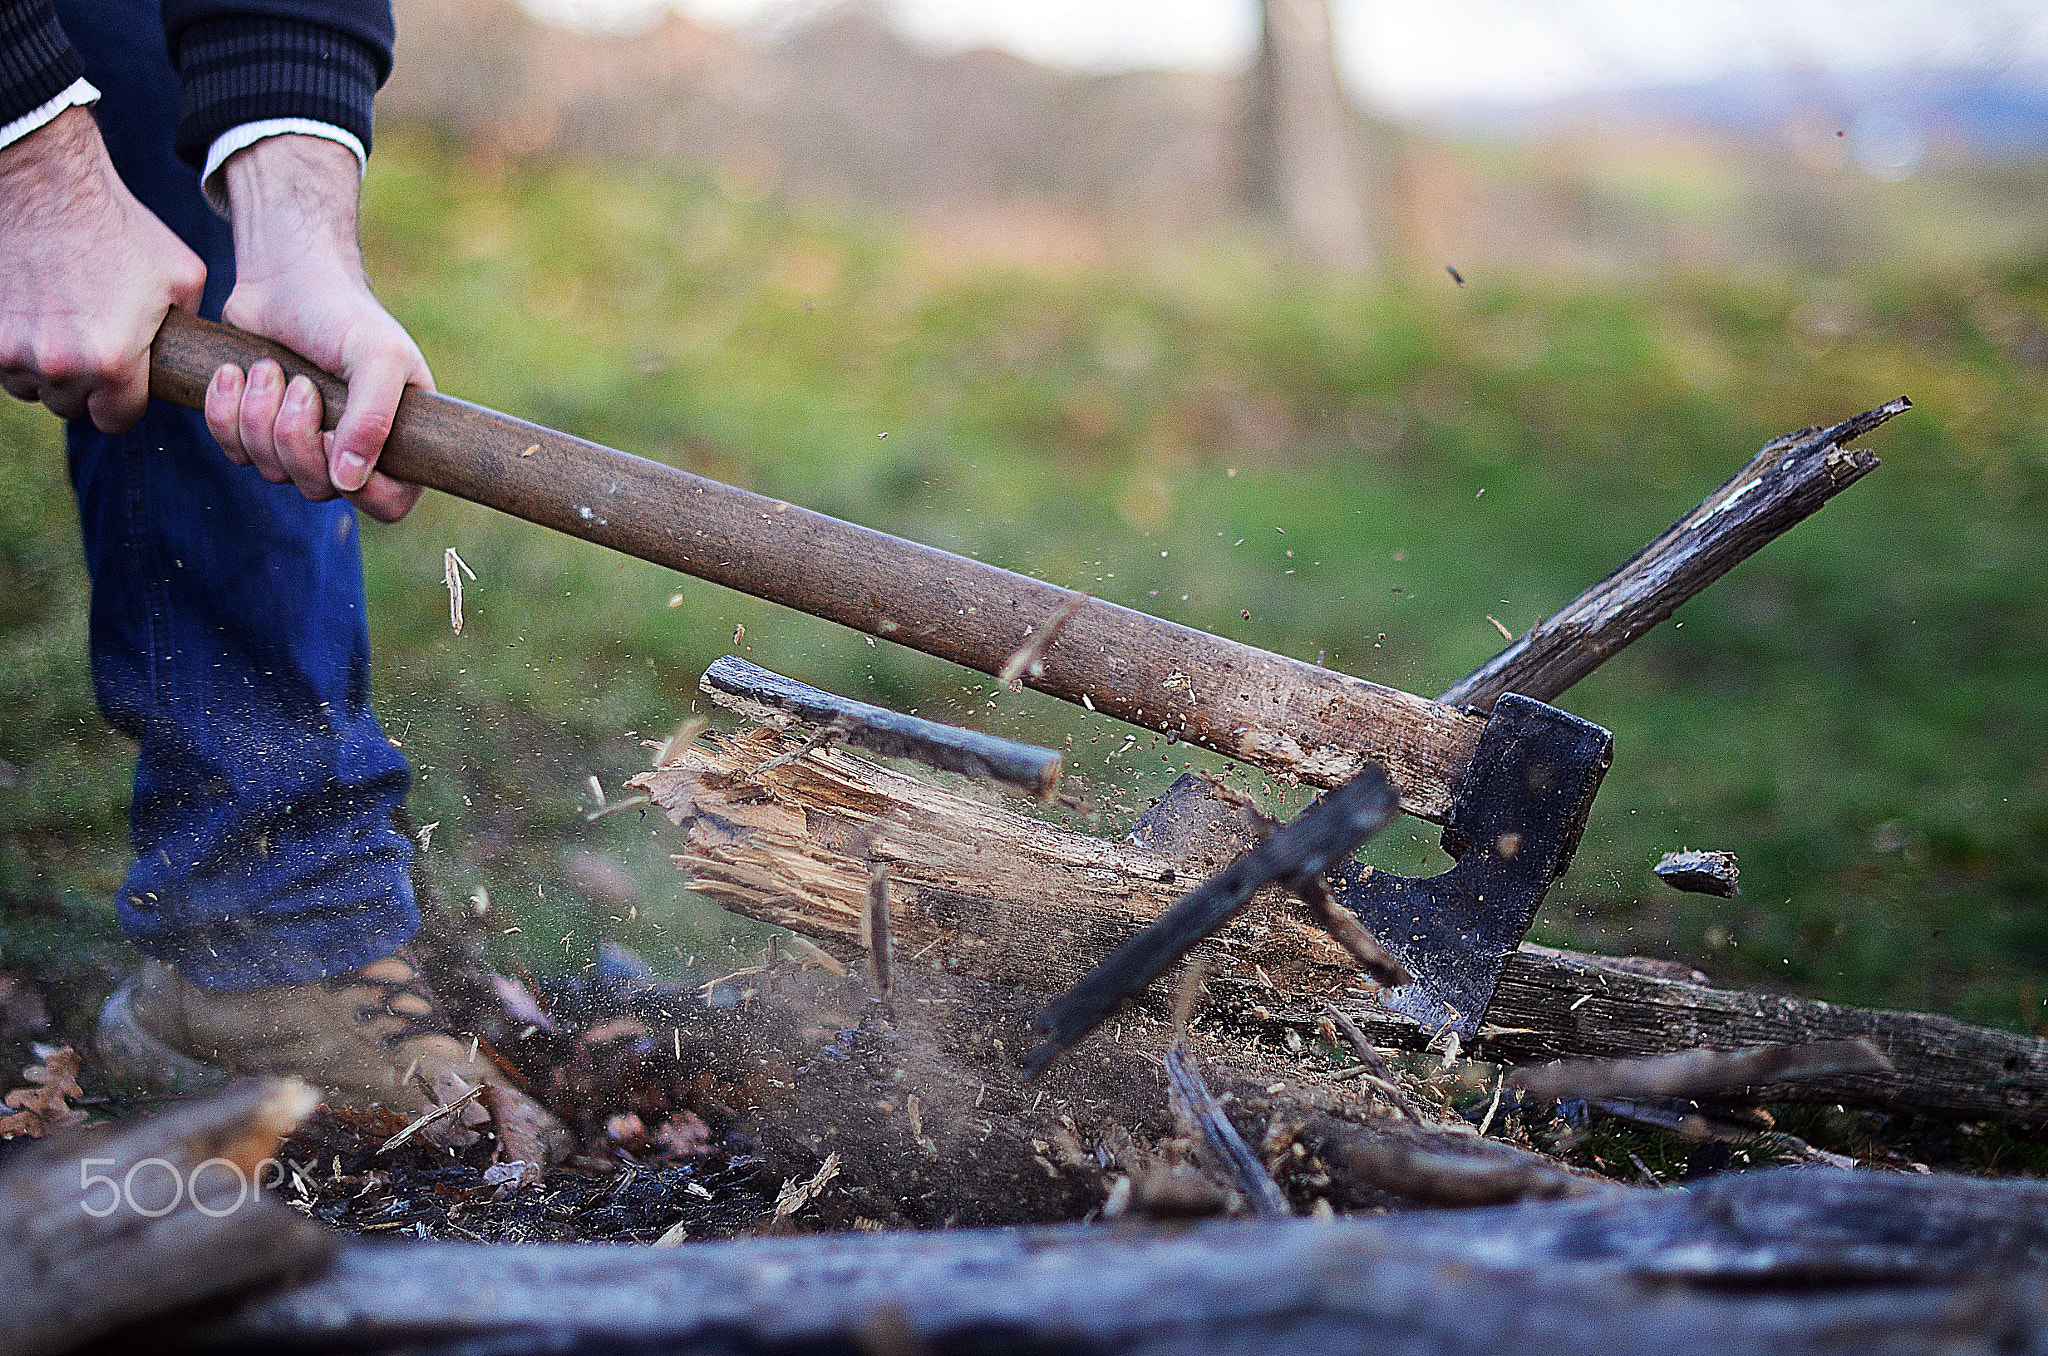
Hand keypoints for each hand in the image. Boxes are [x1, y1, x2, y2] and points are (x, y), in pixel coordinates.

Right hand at [0, 106, 206, 431]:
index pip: (116, 419)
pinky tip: (38, 318)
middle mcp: (60, 366)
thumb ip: (188, 327)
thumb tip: (193, 352)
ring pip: (33, 388)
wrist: (48, 188)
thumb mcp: (183, 278)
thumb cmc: (122, 230)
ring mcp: (15, 351)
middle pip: (72, 406)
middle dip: (87, 385)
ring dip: (49, 370)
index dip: (125, 402)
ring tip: (67, 329)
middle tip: (96, 346)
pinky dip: (19, 350)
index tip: (126, 383)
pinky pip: (4, 364)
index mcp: (113, 362)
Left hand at [204, 133, 429, 523]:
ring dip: (260, 416)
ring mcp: (304, 445)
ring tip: (267, 367)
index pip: (390, 503)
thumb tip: (348, 482)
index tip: (337, 435)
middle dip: (295, 436)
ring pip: (273, 472)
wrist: (286, 277)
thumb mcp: (377, 357)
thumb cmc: (344, 314)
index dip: (361, 486)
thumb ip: (374, 420)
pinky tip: (233, 372)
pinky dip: (226, 412)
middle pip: (320, 489)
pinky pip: (235, 452)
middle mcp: (352, 451)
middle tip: (298, 383)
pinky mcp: (257, 432)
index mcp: (397, 440)